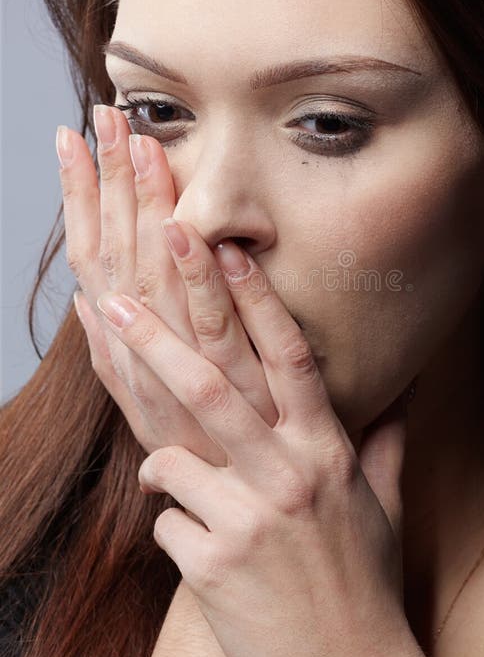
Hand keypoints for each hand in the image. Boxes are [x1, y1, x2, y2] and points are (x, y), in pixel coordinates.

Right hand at [57, 105, 277, 462]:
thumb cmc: (197, 467)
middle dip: (110, 184)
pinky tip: (207, 234)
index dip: (80, 200)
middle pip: (119, 258)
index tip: (72, 140)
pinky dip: (210, 284)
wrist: (239, 540)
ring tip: (144, 153)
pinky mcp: (235, 400)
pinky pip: (220, 334)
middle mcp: (146, 361)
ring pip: (162, 285)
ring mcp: (189, 378)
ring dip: (152, 216)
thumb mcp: (142, 411)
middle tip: (104, 116)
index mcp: (124, 353)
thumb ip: (113, 356)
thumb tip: (90, 299)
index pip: (92, 259)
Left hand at [95, 245, 417, 656]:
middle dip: (159, 335)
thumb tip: (404, 394)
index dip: (256, 300)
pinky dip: (171, 524)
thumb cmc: (364, 585)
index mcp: (326, 452)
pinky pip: (165, 522)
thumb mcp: (381, 506)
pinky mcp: (213, 565)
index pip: (290, 357)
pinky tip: (196, 547)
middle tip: (119, 296)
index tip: (225, 252)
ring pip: (170, 455)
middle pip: (212, 386)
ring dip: (155, 456)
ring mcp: (248, 520)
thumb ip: (386, 441)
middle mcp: (288, 475)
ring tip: (160, 466)